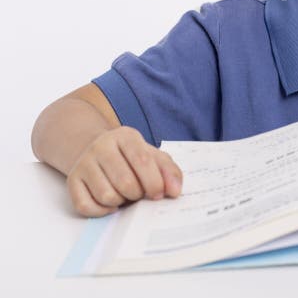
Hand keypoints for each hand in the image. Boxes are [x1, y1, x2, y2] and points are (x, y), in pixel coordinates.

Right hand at [66, 126, 182, 216]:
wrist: (98, 150)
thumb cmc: (131, 157)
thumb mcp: (153, 156)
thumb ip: (169, 171)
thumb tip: (175, 191)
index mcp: (125, 136)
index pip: (142, 160)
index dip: (154, 182)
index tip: (159, 194)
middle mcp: (101, 146)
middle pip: (125, 181)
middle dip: (138, 194)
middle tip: (140, 194)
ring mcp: (84, 163)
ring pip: (106, 195)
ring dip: (120, 202)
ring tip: (125, 195)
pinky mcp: (72, 180)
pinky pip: (86, 206)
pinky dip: (102, 211)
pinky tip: (110, 204)